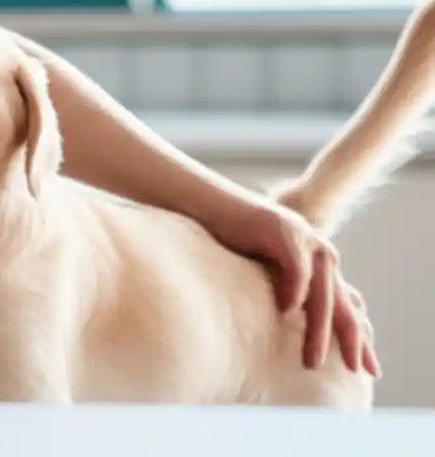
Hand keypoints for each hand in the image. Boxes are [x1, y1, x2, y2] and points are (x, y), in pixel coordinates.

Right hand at [210, 204, 378, 376]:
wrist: (211, 207)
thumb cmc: (233, 242)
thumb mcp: (264, 274)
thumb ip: (284, 294)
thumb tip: (288, 330)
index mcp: (319, 266)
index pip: (347, 306)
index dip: (359, 338)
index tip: (365, 369)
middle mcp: (320, 254)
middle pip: (342, 305)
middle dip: (351, 341)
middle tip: (353, 370)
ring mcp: (306, 241)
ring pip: (321, 293)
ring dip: (318, 329)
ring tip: (312, 359)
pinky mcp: (285, 232)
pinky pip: (297, 268)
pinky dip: (295, 291)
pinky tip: (287, 310)